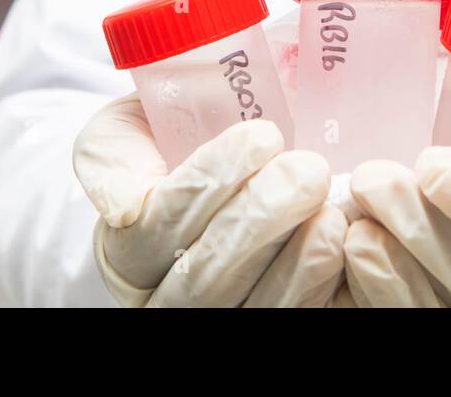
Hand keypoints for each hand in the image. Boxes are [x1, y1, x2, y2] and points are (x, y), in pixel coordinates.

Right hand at [73, 94, 346, 306]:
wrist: (192, 165)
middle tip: (306, 170)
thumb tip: (123, 207)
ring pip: (255, 310)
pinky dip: (323, 286)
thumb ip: (109, 162)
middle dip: (261, 219)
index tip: (261, 135)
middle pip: (206, 278)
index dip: (210, 182)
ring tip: (328, 214)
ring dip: (298, 264)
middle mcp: (169, 298)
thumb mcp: (117, 139)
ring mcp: (225, 313)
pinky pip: (296, 317)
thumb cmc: (159, 147)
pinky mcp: (273, 316)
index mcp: (129, 252)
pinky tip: (341, 244)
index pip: (159, 226)